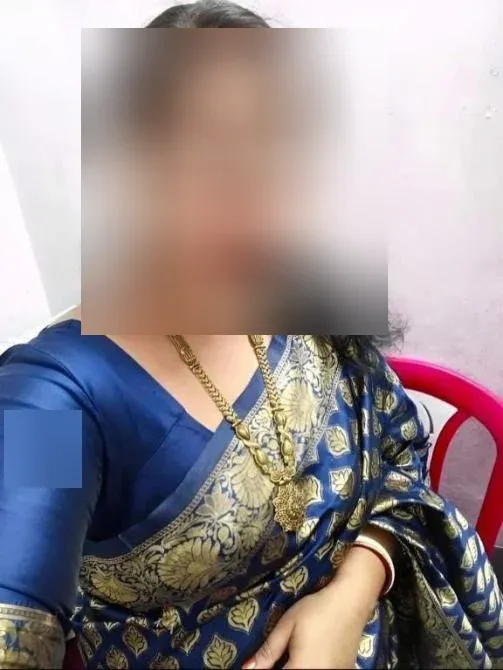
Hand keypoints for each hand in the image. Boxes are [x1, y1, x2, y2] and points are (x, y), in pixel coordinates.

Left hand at [244, 584, 364, 668]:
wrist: (351, 601)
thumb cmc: (316, 610)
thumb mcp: (287, 626)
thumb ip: (268, 652)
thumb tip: (247, 669)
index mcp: (302, 669)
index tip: (257, 667)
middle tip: (274, 660)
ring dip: (293, 668)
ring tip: (289, 657)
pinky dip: (310, 667)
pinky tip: (304, 656)